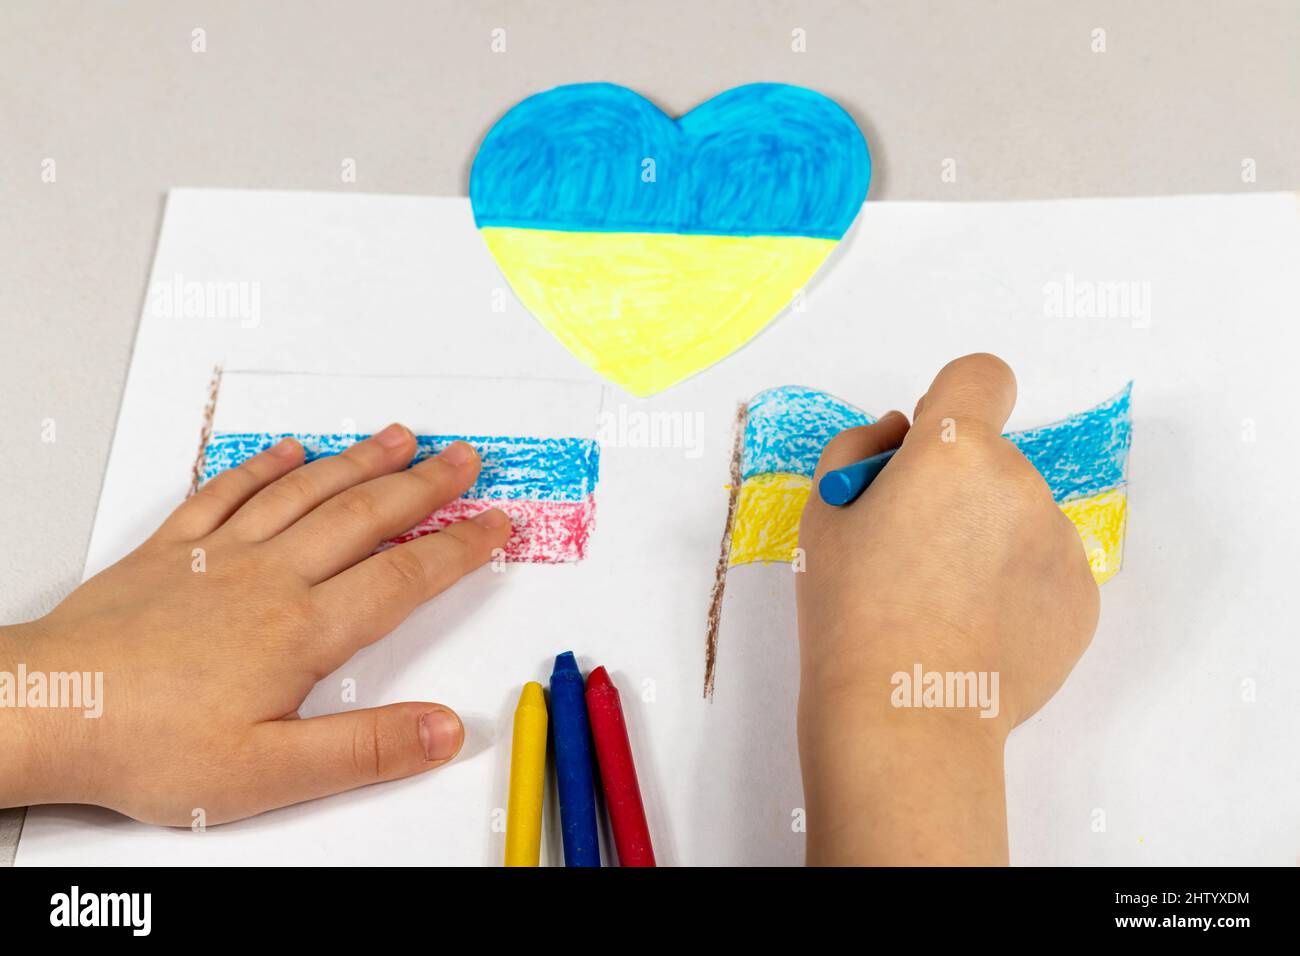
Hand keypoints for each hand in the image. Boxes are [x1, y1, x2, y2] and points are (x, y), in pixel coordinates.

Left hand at [0, 424, 510, 824]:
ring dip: (360, 461)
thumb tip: (446, 730)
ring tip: (400, 437)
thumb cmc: (149, 745)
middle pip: (365, 516)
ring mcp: (220, 556)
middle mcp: (270, 577)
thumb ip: (365, 748)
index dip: (459, 548)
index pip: (403, 576)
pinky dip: (264, 464)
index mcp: (302, 628)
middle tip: (464, 458)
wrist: (47, 710)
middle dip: (424, 485)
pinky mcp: (172, 551)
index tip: (496, 525)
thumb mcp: (270, 772)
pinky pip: (227, 490)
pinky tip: (288, 449)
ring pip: (307, 492)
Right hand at [795, 354, 1099, 864]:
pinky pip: (1044, 569)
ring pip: (1020, 517)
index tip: (932, 445)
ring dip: (988, 540)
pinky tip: (974, 631)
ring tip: (942, 605)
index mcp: (954, 450)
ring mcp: (1060, 542)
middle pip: (991, 460)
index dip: (954, 401)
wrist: (905, 715)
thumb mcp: (823, 514)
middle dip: (957, 490)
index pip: (981, 376)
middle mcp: (1021, 482)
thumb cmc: (850, 612)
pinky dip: (1015, 588)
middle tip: (910, 555)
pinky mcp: (1082, 598)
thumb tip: (901, 429)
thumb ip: (858, 448)